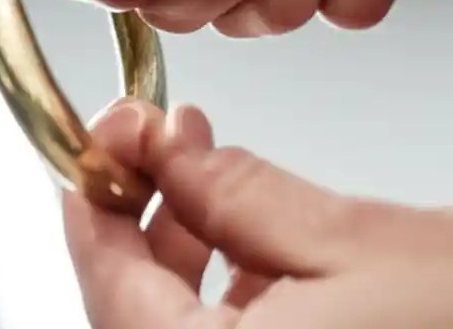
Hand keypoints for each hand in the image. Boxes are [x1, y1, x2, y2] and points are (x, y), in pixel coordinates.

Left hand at [64, 101, 452, 327]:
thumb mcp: (359, 246)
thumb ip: (236, 196)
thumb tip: (164, 150)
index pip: (105, 284)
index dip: (92, 199)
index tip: (103, 141)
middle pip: (135, 311)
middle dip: (143, 220)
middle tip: (158, 146)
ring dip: (187, 255)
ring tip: (209, 176)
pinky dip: (235, 301)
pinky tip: (261, 245)